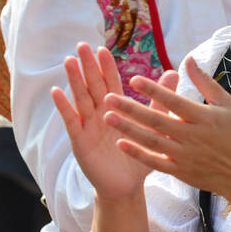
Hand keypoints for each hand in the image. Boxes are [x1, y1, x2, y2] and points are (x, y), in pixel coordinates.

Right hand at [52, 43, 177, 200]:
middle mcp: (100, 114)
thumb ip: (160, 99)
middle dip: (88, 66)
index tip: (103, 48)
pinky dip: (64, 107)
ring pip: (81, 99)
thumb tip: (173, 72)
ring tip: (69, 62)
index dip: (106, 67)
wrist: (127, 186)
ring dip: (74, 80)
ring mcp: (88, 127)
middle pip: (93, 86)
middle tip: (81, 46)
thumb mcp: (152, 125)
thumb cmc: (138, 155)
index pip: (111, 83)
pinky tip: (57, 92)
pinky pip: (72, 122)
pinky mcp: (80, 141)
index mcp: (117, 109)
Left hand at [101, 53, 230, 199]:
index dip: (154, 90)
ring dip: (129, 129)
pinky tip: (120, 143)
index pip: (174, 102)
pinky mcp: (179, 171)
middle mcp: (192, 137)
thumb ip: (204, 82)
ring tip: (107, 117)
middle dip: (131, 109)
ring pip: (152, 141)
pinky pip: (155, 162)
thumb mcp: (226, 104)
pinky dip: (137, 154)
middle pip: (157, 121)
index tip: (133, 80)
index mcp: (204, 118)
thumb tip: (187, 59)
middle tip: (108, 98)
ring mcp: (184, 156)